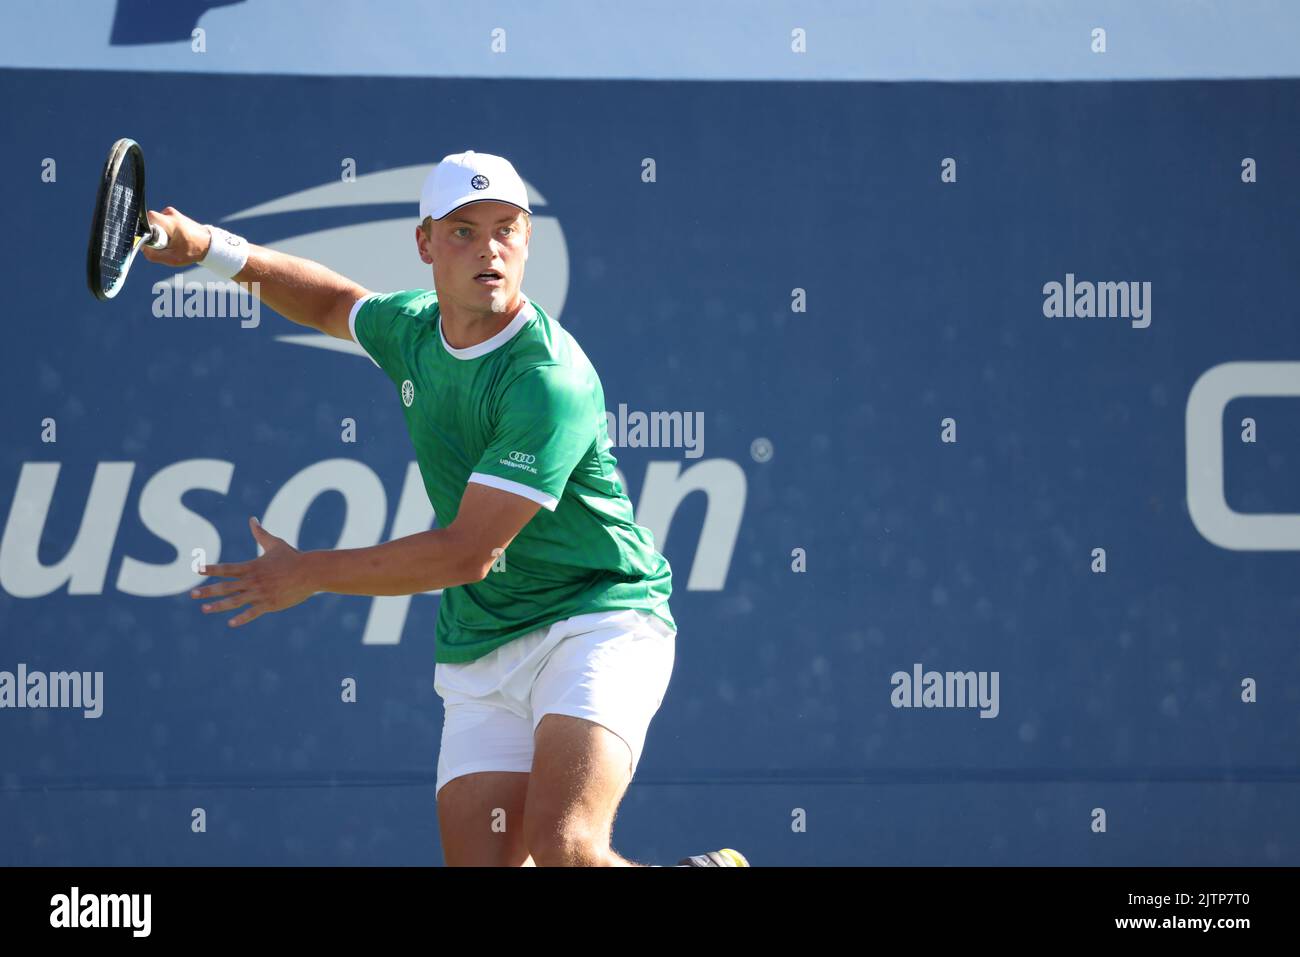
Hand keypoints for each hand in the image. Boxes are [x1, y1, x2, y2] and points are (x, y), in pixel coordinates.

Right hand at [139, 206, 212, 266]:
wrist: (208, 244)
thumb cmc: (191, 251)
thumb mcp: (172, 259)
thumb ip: (153, 255)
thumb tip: (142, 247)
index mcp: (169, 222)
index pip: (145, 221)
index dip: (146, 233)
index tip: (156, 242)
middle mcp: (169, 213)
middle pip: (150, 222)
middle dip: (153, 235)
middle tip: (165, 244)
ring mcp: (171, 212)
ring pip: (155, 223)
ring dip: (160, 233)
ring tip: (173, 242)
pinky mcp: (173, 214)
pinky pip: (161, 223)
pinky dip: (164, 231)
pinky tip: (174, 238)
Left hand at [190, 517, 317, 627]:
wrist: (310, 572)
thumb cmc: (293, 557)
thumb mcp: (275, 543)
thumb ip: (260, 533)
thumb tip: (252, 519)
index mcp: (252, 567)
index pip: (226, 569)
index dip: (211, 569)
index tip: (197, 570)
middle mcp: (253, 580)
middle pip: (225, 586)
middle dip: (207, 591)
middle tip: (192, 595)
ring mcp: (260, 593)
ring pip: (235, 601)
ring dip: (218, 606)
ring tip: (204, 609)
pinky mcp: (270, 604)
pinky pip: (252, 612)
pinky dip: (241, 618)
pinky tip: (230, 623)